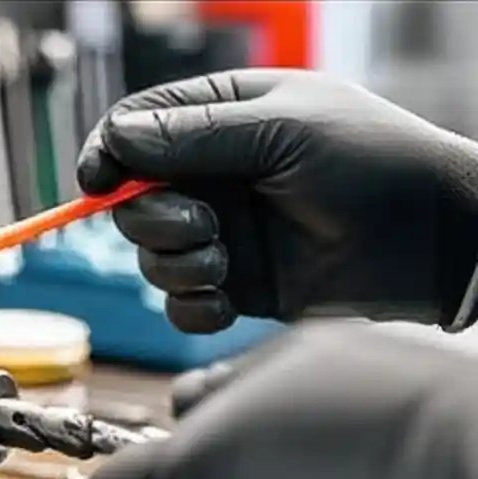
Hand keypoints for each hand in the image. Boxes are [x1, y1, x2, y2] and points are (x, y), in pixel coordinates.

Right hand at [77, 69, 477, 332]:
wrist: (434, 241)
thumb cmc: (374, 164)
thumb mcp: (281, 130)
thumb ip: (192, 135)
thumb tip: (115, 139)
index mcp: (222, 119)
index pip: (134, 129)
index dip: (106, 154)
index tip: (98, 180)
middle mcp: (215, 176)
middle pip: (131, 200)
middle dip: (152, 219)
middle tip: (202, 226)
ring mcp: (223, 233)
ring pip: (150, 255)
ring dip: (176, 264)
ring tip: (226, 263)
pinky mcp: (236, 286)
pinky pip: (180, 302)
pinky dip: (192, 306)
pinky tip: (226, 302)